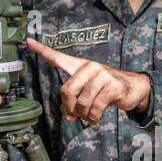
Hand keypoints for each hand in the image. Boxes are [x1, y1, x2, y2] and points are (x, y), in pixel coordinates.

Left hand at [26, 38, 149, 123]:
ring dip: (83, 115)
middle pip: (67, 90)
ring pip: (82, 102)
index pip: (58, 58)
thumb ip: (74, 101)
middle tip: (75, 115)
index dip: (43, 51)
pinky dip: (93, 118)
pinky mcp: (112, 86)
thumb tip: (68, 116)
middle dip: (70, 107)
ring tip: (88, 116)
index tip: (28, 42)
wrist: (133, 87)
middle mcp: (89, 67)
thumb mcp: (88, 92)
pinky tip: (95, 119)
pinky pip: (95, 108)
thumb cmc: (106, 89)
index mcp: (80, 66)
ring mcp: (101, 75)